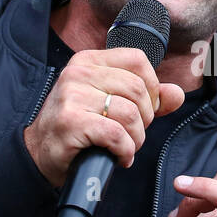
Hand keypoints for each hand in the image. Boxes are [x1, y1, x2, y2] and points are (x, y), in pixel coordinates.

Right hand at [23, 47, 184, 187]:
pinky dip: (125, 151)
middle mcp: (78, 73)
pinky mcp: (71, 122)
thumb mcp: (111, 105)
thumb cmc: (78, 127)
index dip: (152, 87)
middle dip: (145, 118)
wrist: (39, 154)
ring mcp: (72, 96)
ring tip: (125, 147)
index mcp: (89, 61)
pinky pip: (117, 135)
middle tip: (132, 134)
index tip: (145, 109)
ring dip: (136, 138)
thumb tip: (177, 94)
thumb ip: (146, 98)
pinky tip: (118, 156)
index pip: (137, 60)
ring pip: (130, 114)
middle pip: (138, 89)